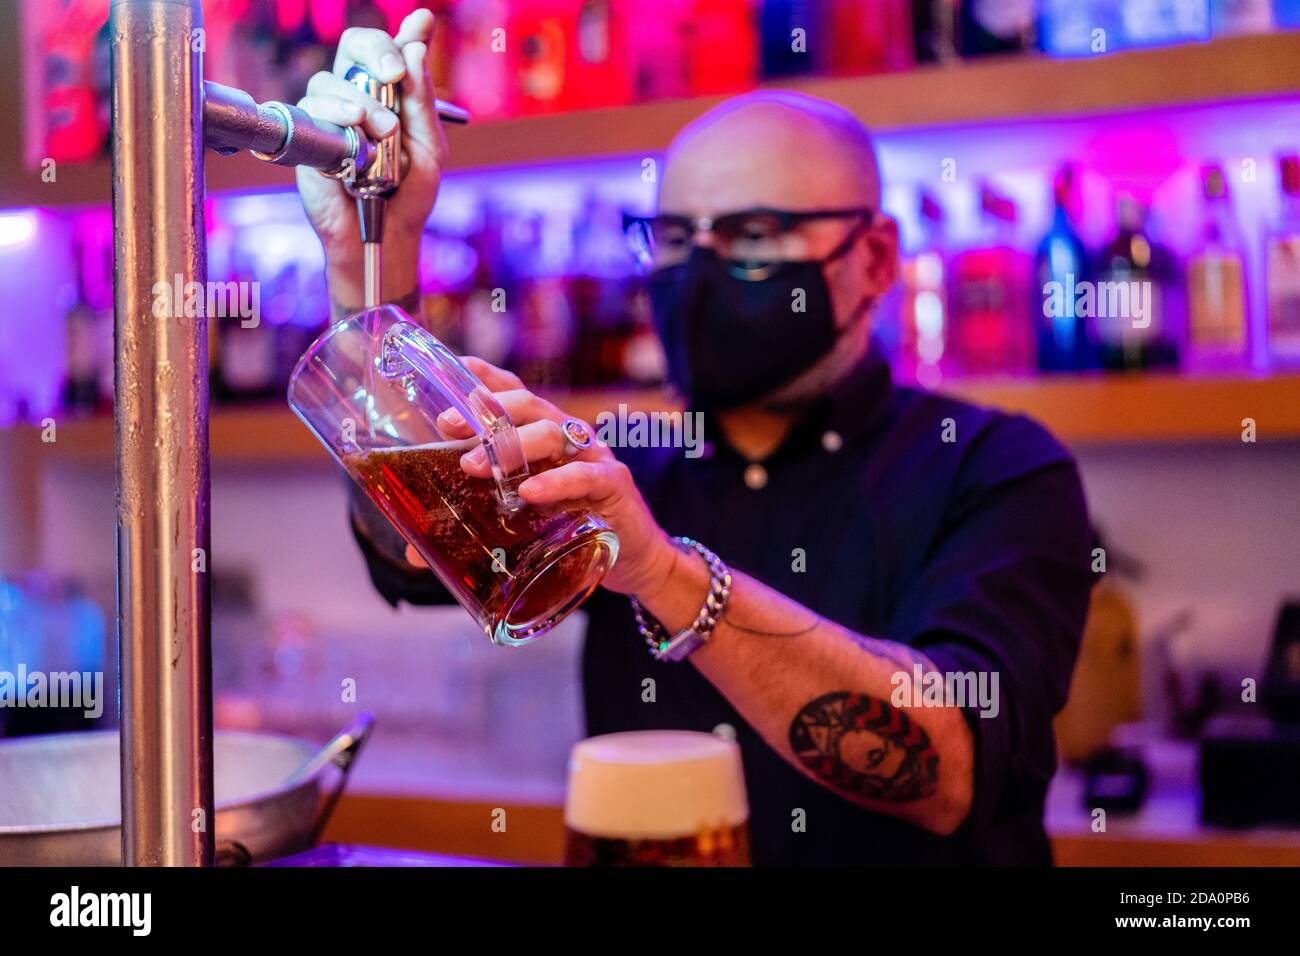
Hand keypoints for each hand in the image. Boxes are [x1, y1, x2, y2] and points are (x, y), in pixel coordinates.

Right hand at [295, 9, 448, 309]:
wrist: (389, 237)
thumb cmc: (408, 193)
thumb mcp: (429, 144)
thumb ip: (422, 97)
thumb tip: (416, 43)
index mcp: (386, 95)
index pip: (385, 49)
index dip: (400, 34)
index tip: (421, 26)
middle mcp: (354, 99)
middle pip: (350, 48)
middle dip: (373, 49)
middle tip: (393, 73)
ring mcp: (327, 119)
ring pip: (327, 81)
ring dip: (360, 100)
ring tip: (384, 130)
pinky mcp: (308, 141)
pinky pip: (309, 112)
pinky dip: (335, 117)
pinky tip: (354, 132)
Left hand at [404, 358, 680, 599]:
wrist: (634, 559)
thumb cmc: (573, 532)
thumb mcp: (521, 525)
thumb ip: (473, 530)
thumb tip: (411, 554)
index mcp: (544, 438)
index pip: (514, 395)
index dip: (485, 378)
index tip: (453, 366)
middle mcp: (569, 438)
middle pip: (529, 405)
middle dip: (487, 411)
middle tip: (448, 427)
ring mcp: (594, 457)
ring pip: (554, 432)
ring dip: (512, 445)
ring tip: (474, 466)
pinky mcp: (614, 485)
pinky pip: (585, 475)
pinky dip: (557, 481)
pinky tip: (531, 491)